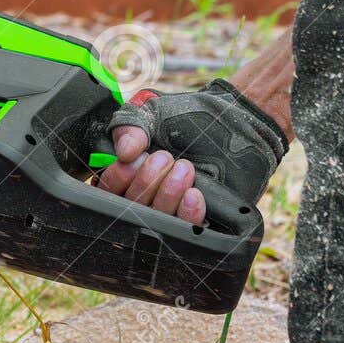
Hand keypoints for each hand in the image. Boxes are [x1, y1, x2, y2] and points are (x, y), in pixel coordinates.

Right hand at [94, 81, 288, 225]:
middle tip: (163, 157)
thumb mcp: (152, 111)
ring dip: (167, 194)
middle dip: (145, 183)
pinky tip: (194, 195)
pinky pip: (186, 231)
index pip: (107, 190)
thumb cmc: (189, 116)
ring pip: (156, 221)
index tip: (130, 161)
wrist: (236, 124)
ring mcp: (172, 211)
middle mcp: (146, 195)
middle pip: (130, 208)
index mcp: (127, 172)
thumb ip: (129, 125)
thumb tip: (124, 151)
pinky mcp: (199, 223)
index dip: (116, 179)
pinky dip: (188, 215)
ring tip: (184, 168)